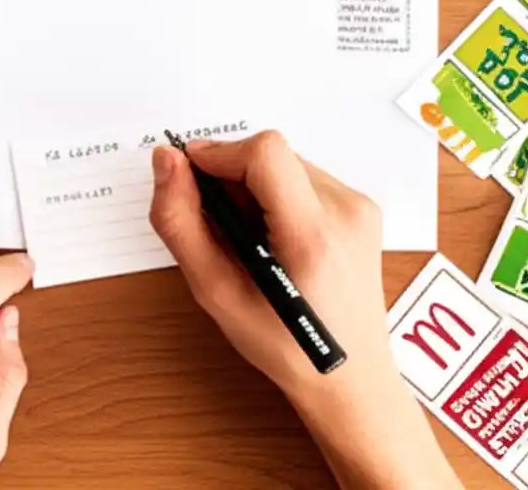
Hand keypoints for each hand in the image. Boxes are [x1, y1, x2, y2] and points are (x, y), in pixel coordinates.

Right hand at [149, 131, 460, 488]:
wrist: (348, 374)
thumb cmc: (285, 345)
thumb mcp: (216, 292)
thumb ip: (181, 222)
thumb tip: (166, 163)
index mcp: (312, 236)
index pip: (265, 153)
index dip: (217, 154)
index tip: (187, 175)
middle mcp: (345, 211)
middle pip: (271, 155)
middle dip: (231, 177)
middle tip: (217, 225)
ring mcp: (359, 207)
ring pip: (285, 163)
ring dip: (253, 187)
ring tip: (248, 239)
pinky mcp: (361, 208)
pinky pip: (304, 177)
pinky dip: (276, 196)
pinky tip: (273, 238)